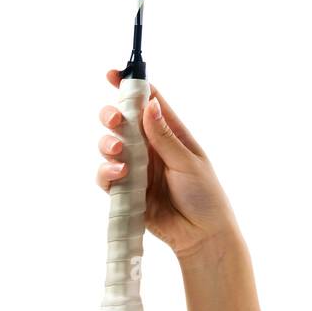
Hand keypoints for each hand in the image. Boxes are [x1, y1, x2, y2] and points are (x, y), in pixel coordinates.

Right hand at [96, 71, 238, 258]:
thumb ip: (165, 136)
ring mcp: (136, 169)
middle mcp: (149, 148)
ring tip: (119, 152)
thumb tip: (149, 103)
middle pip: (122, 123)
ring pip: (109, 147)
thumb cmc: (205, 195)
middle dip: (112, 116)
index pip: (148, 103)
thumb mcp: (188, 162)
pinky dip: (107, 172)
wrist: (202, 236)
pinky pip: (107, 176)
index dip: (131, 86)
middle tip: (115, 120)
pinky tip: (119, 174)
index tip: (112, 74)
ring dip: (108, 144)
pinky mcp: (126, 191)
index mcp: (169, 134)